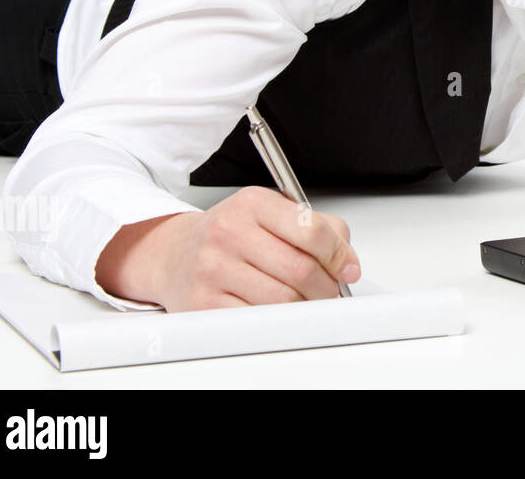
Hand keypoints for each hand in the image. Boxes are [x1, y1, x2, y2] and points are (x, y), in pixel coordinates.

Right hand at [95, 185, 360, 311]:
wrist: (175, 254)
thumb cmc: (232, 234)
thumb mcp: (274, 214)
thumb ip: (321, 229)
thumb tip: (348, 263)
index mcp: (252, 204)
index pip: (310, 230)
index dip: (338, 255)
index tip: (348, 270)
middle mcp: (228, 232)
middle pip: (300, 270)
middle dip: (326, 287)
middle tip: (331, 291)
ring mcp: (212, 269)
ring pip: (282, 299)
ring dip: (305, 306)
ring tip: (306, 300)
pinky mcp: (203, 304)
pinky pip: (258, 320)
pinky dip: (278, 321)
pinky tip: (278, 311)